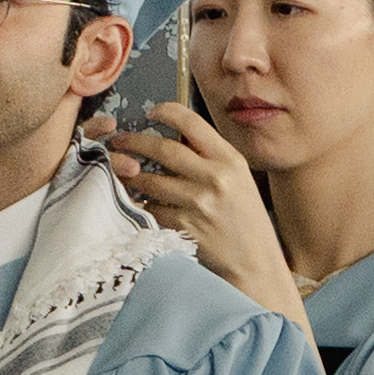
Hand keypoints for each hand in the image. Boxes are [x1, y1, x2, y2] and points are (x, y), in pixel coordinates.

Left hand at [91, 107, 310, 330]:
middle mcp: (215, 177)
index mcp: (230, 160)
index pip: (192, 123)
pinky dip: (142, 204)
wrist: (255, 262)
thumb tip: (176, 138)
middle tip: (118, 141)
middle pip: (164, 149)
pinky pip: (152, 208)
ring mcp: (199, 203)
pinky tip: (138, 201)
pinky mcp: (185, 226)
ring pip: (151, 180)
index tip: (152, 113)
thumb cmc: (246, 220)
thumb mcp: (240, 179)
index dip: (167, 112)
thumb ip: (212, 158)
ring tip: (123, 172)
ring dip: (131, 175)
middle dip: (135, 142)